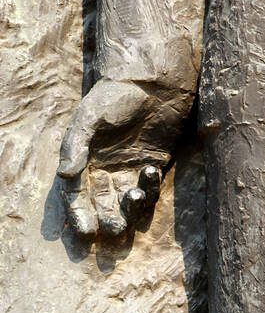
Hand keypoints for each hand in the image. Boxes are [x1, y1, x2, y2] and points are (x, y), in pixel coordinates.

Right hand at [57, 79, 190, 238]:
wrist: (150, 81)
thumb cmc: (114, 96)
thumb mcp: (89, 117)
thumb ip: (76, 145)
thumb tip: (64, 175)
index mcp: (85, 162)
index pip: (78, 196)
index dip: (80, 215)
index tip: (86, 230)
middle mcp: (106, 171)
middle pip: (104, 205)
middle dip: (108, 218)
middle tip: (114, 227)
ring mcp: (130, 169)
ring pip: (127, 201)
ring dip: (130, 207)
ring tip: (133, 198)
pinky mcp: (153, 164)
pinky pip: (150, 186)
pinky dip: (150, 186)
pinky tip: (150, 173)